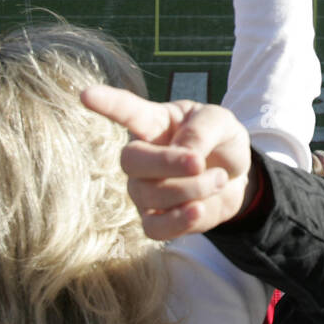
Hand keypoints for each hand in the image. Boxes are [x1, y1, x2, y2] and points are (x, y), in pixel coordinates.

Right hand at [81, 85, 254, 240]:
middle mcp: (143, 156)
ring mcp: (145, 189)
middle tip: (198, 162)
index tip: (85, 94)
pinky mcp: (157, 218)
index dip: (106, 104)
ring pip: (150, 194)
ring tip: (220, 178)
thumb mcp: (221, 122)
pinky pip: (154, 229)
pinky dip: (178, 221)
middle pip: (131, 160)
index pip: (126, 111)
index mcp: (155, 122)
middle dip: (166, 163)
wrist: (238, 176)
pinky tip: (198, 210)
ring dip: (191, 188)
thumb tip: (184, 152)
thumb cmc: (221, 140)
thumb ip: (202, 130)